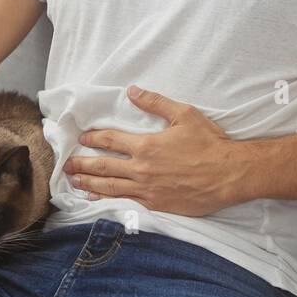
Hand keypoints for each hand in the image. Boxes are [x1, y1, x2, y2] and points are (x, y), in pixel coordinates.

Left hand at [63, 85, 244, 216]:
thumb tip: (132, 91)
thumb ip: (155, 103)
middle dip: (82, 164)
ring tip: (73, 181)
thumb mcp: (184, 115)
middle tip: (66, 164)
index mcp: (147, 146)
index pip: (111, 141)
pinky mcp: (156, 205)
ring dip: (89, 183)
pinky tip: (95, 199)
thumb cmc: (210, 143)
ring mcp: (148, 190)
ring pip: (110, 186)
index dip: (93, 138)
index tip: (82, 138)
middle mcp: (142, 169)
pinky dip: (106, 199)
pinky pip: (125, 202)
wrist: (229, 174)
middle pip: (103, 166)